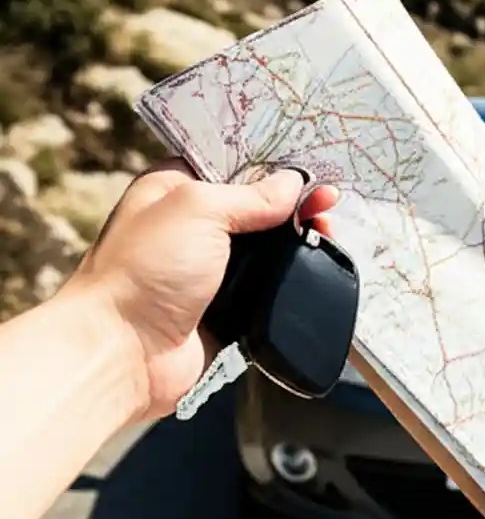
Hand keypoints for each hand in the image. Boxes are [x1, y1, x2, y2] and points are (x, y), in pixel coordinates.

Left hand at [61, 158, 340, 421]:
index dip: (272, 165)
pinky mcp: (227, 309)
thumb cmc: (142, 271)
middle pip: (256, 208)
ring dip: (297, 243)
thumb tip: (294, 184)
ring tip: (327, 235)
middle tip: (327, 203)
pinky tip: (315, 269)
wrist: (123, 353)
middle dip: (293, 205)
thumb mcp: (198, 209)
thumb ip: (251, 195)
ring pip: (267, 250)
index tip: (309, 168)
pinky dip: (291, 282)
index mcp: (173, 191)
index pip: (232, 165)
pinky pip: (269, 289)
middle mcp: (190, 228)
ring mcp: (209, 271)